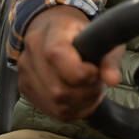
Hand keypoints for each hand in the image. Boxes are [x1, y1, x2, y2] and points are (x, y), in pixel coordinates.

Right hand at [17, 5, 124, 121]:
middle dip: (86, 91)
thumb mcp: (101, 36)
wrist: (54, 28)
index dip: (80, 72)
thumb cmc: (81, 32)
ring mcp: (25, 71)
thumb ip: (110, 58)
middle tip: (97, 82)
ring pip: (55, 103)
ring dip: (81, 103)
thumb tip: (113, 80)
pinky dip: (72, 109)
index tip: (95, 72)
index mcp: (52, 31)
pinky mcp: (25, 87)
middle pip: (58, 88)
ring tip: (91, 89)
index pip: (56, 55)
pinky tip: (81, 98)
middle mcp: (32, 51)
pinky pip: (51, 110)